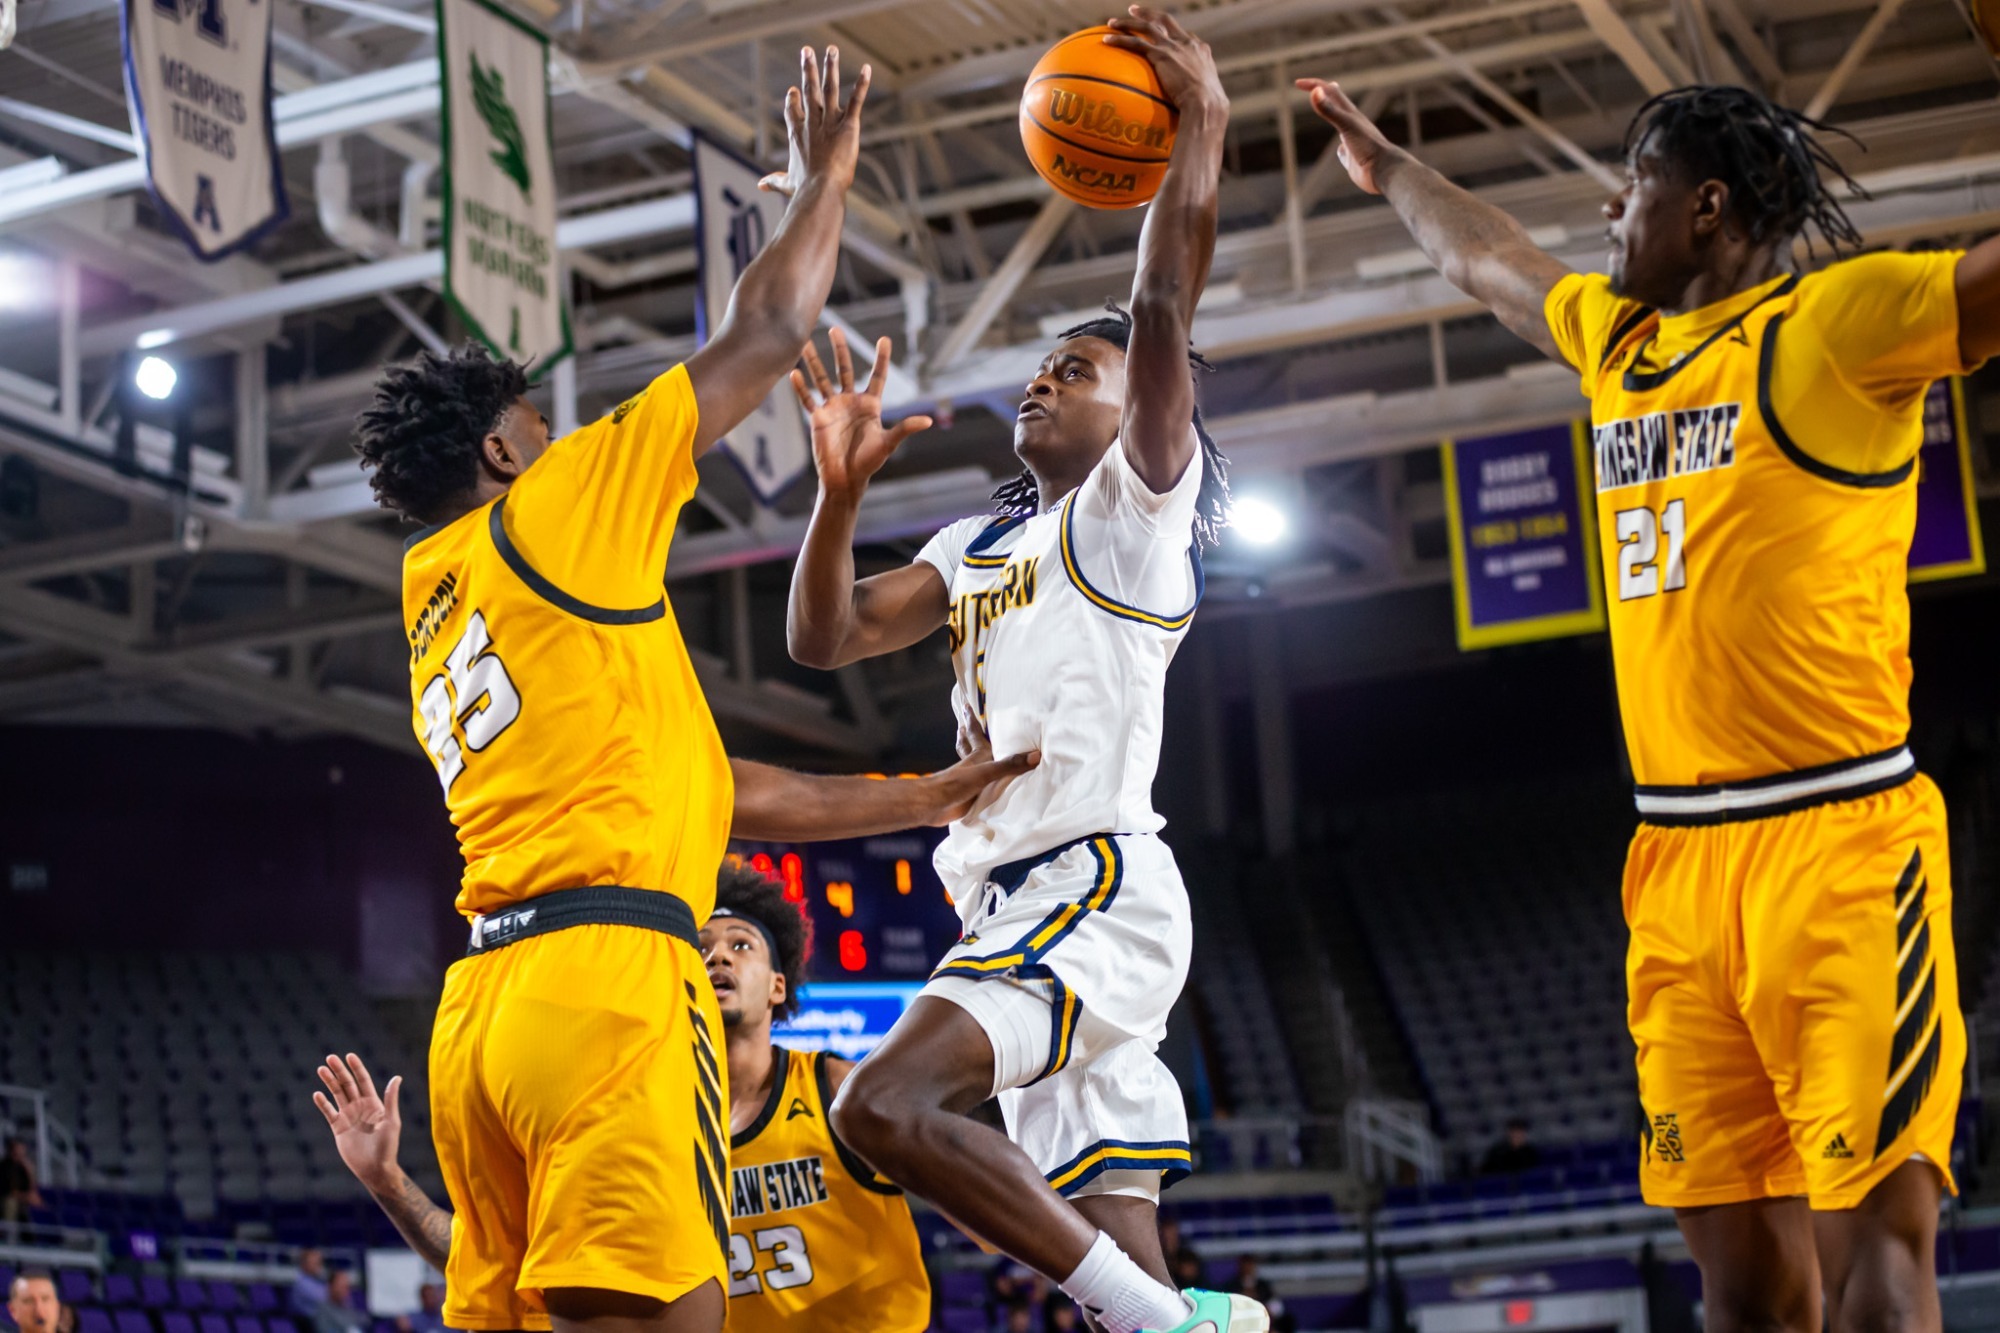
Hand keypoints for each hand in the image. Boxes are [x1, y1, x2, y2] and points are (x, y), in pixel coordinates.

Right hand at [312, 1053, 402, 1193]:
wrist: (375, 1169)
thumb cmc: (387, 1146)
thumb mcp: (391, 1121)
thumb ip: (390, 1100)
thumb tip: (397, 1077)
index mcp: (374, 1103)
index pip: (363, 1081)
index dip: (356, 1068)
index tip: (349, 1056)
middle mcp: (360, 1107)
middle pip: (348, 1084)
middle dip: (339, 1071)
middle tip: (329, 1058)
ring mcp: (348, 1117)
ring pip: (337, 1095)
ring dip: (329, 1082)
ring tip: (321, 1069)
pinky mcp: (338, 1128)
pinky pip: (329, 1113)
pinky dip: (323, 1104)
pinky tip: (317, 1094)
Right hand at [757, 45, 871, 197]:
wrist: (820, 189)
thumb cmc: (803, 190)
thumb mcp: (787, 183)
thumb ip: (774, 180)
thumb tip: (760, 185)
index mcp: (797, 134)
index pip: (793, 110)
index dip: (793, 100)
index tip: (793, 90)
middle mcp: (812, 123)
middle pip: (809, 90)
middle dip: (808, 69)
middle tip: (806, 50)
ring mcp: (830, 122)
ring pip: (830, 89)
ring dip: (830, 67)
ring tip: (831, 49)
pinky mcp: (848, 126)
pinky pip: (856, 101)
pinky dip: (861, 85)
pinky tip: (867, 69)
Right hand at [792, 329, 931, 498]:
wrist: (846, 479)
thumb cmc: (869, 463)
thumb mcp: (888, 443)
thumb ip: (905, 429)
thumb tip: (928, 421)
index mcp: (870, 405)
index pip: (877, 376)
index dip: (881, 358)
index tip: (884, 339)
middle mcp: (851, 402)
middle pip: (845, 369)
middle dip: (840, 349)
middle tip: (835, 329)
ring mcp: (833, 408)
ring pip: (822, 378)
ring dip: (814, 361)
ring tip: (805, 341)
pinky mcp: (818, 418)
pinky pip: (808, 399)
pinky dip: (801, 387)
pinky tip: (794, 372)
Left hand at [929, 716, 1038, 823]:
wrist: (935, 805)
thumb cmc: (957, 784)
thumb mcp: (987, 772)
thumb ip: (1010, 765)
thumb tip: (1036, 755)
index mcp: (977, 755)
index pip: (975, 732)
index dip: (972, 719)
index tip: (967, 704)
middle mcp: (973, 765)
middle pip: (969, 744)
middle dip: (968, 733)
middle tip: (965, 722)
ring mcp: (970, 780)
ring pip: (973, 763)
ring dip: (973, 754)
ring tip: (973, 745)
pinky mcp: (969, 795)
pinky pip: (980, 783)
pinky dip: (983, 779)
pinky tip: (986, 780)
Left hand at [1103, 6, 1224, 119]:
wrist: (1205, 103)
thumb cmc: (1207, 108)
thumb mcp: (1207, 95)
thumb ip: (1197, 92)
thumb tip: (1193, 106)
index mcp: (1200, 50)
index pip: (1184, 35)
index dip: (1172, 33)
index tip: (1162, 34)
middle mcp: (1187, 43)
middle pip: (1165, 20)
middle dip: (1148, 14)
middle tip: (1133, 10)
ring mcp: (1173, 47)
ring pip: (1146, 27)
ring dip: (1127, 23)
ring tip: (1112, 23)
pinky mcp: (1161, 54)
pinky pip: (1135, 43)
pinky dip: (1120, 40)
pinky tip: (1106, 41)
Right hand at [1294, 78, 1396, 194]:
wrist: (1383, 170)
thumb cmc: (1367, 146)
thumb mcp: (1345, 125)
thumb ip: (1329, 109)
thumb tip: (1315, 91)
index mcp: (1350, 114)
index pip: (1330, 92)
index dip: (1314, 85)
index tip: (1298, 84)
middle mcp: (1352, 124)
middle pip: (1337, 104)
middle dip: (1325, 93)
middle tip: (1314, 87)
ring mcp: (1352, 140)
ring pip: (1341, 125)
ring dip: (1333, 116)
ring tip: (1328, 113)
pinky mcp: (1352, 158)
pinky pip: (1344, 150)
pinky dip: (1339, 148)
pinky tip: (1340, 150)